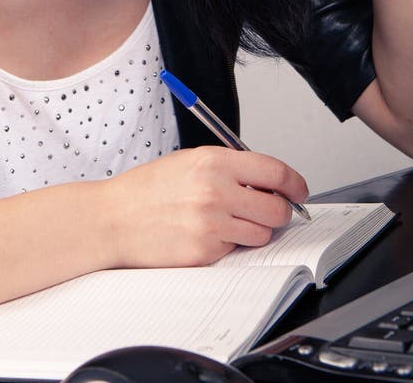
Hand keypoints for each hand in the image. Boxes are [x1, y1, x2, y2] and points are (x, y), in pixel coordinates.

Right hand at [102, 146, 308, 268]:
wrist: (113, 218)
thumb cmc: (148, 189)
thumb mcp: (190, 161)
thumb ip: (230, 167)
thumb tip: (268, 182)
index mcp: (214, 161)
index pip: (276, 172)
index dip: (295, 184)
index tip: (299, 191)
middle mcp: (216, 191)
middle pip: (278, 209)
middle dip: (279, 212)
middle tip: (269, 211)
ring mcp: (211, 224)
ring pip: (261, 234)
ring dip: (254, 231)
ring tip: (228, 222)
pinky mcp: (204, 252)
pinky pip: (235, 251)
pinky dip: (228, 246)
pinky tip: (205, 234)